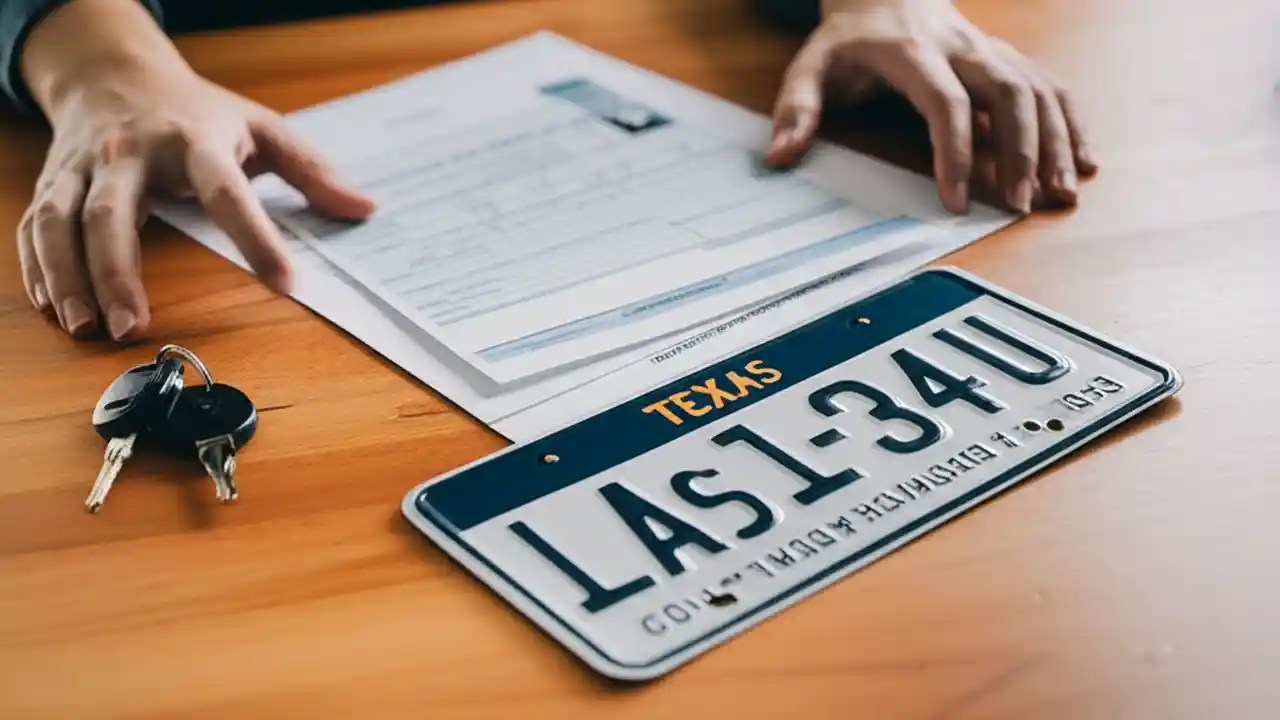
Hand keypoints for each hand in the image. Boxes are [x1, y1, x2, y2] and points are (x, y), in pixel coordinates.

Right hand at [17, 1, 373, 341]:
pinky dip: (39, 272)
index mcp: (193, 142)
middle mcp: (130, 154)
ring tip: (87, 328)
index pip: (228, 194)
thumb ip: (312, 172)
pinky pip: (34, 229)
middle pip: (112, 214)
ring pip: (60, 224)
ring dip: (68, 279)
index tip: (286, 284)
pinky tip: (55, 309)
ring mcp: (83, 169)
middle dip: (118, 272)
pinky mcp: (52, 182)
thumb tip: (366, 209)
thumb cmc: (197, 111)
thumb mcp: (262, 129)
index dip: (257, 238)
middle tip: (136, 327)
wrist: (114, 72)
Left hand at [766, 0, 1096, 213]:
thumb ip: (796, 109)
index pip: (943, 102)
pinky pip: (1051, 86)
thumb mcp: (811, 66)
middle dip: (1021, 149)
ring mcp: (991, 50)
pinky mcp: (1008, 59)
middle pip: (1007, 92)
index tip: (955, 201)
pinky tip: (1083, 162)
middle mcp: (962, 47)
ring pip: (1038, 88)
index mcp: (912, 52)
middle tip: (1022, 204)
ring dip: (1056, 142)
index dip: (953, 152)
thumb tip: (779, 156)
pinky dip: (1072, 123)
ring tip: (1062, 194)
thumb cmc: (848, 40)